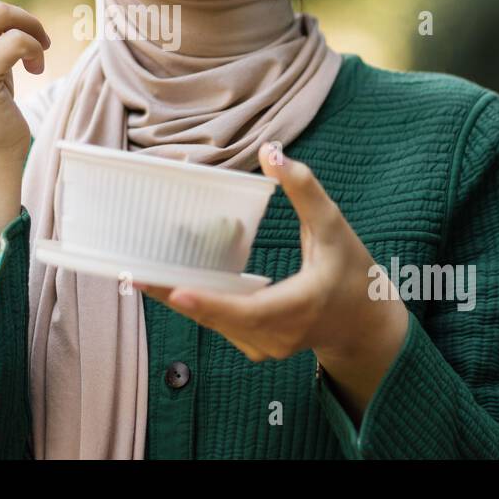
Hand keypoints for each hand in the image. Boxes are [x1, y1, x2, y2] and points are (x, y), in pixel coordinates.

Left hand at [136, 142, 410, 420]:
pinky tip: (168, 281)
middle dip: (174, 295)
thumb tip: (271, 152)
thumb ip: (304, 189)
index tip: (177, 291)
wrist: (364, 322)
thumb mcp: (333, 226)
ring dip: (178, 299)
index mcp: (299, 307)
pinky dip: (195, 303)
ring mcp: (264, 346)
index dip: (212, 303)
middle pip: (217, 318)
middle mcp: (277, 336)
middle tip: (134, 273)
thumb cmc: (351, 270)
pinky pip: (219, 324)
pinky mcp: (255, 345)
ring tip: (140, 273)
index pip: (250, 311)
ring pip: (213, 323)